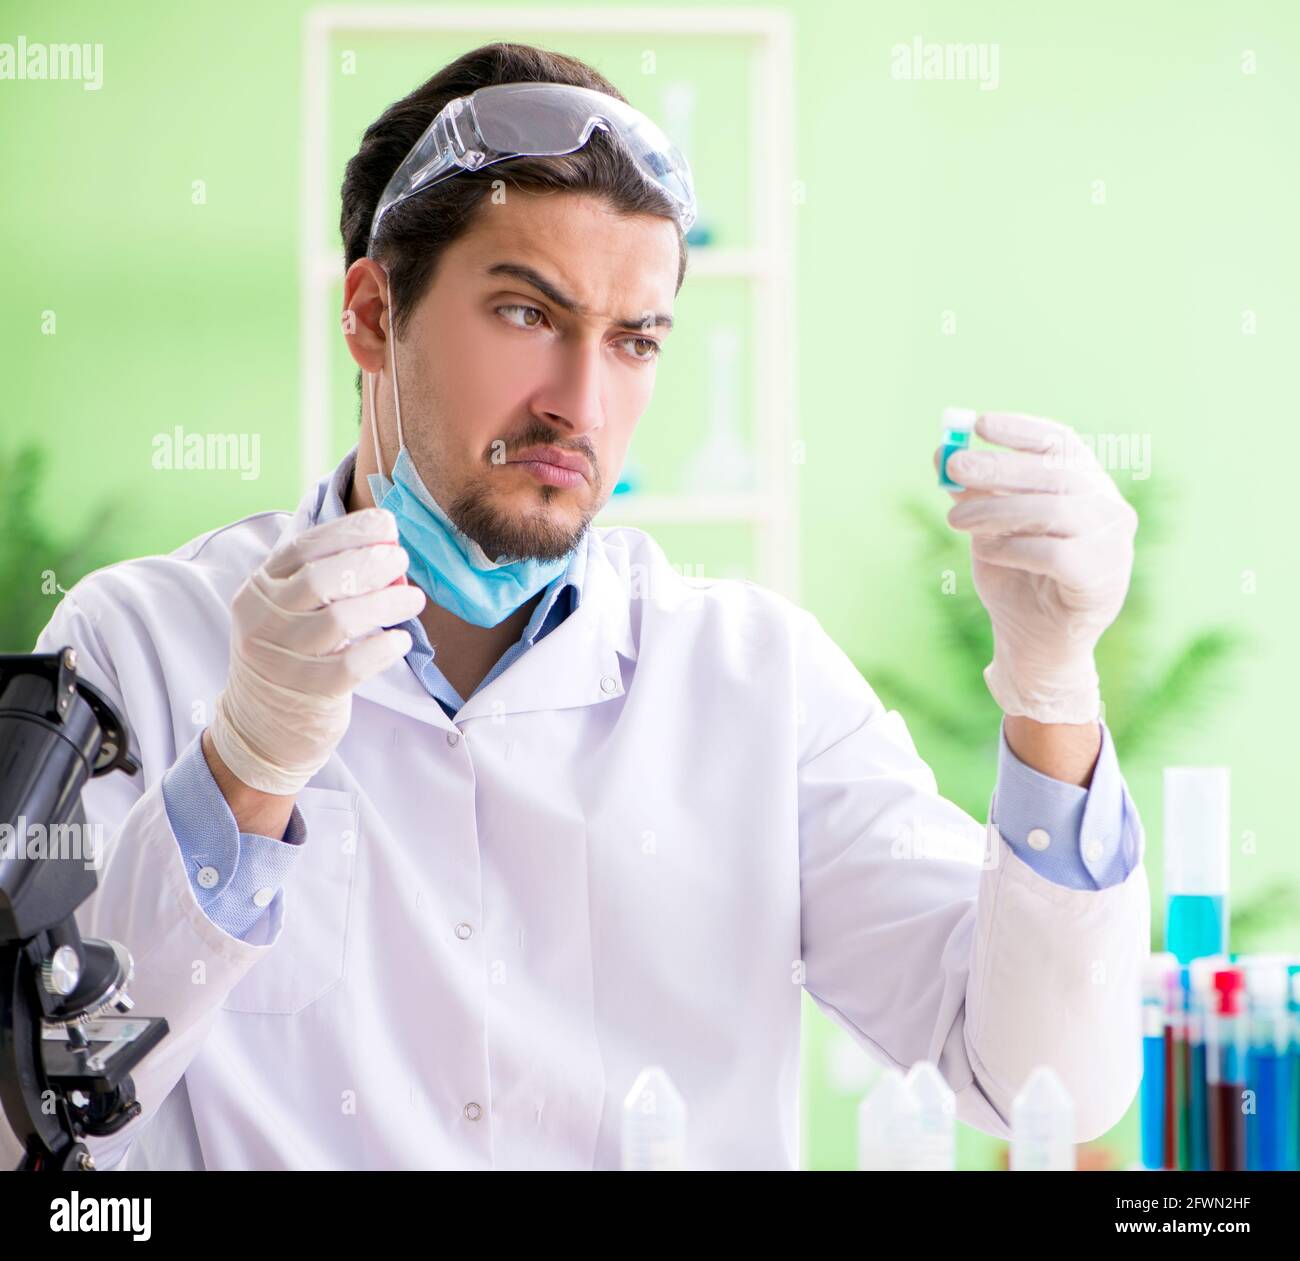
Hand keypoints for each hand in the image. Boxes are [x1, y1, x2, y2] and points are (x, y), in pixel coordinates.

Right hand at [208, 508, 425, 794]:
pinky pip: (351, 665)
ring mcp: (280, 658)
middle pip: (320, 579)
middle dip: (369, 563)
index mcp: (258, 590)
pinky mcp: (305, 692)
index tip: (386, 526)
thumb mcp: (288, 612)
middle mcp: (261, 620)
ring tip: (413, 598)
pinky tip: (400, 641)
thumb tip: (384, 542)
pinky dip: (382, 648)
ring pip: (340, 619)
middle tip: (401, 560)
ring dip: (386, 603)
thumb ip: (322, 578)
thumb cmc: (290, 659)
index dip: (349, 532)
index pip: (303, 549)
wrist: (261, 729)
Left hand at [935, 411, 1136, 723]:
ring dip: (995, 510)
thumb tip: (939, 454)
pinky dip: (1013, 549)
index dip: (1022, 430)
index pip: (1061, 442)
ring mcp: (1111, 543)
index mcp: (1084, 485)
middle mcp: (1106, 507)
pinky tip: (990, 553)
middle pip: (1054, 472)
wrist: (1033, 642)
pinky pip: (1053, 554)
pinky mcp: (1102, 578)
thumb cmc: (1014, 577)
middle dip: (997, 467)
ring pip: (1052, 510)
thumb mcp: (987, 528)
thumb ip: (972, 492)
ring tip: (955, 521)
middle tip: (953, 467)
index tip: (980, 423)